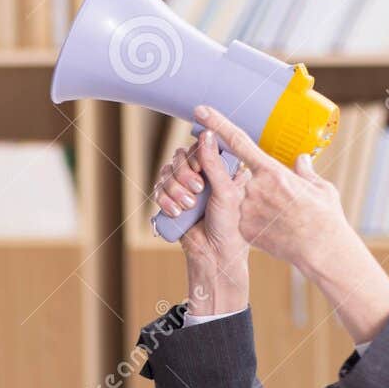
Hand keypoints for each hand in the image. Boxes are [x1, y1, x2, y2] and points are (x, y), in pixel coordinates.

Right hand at [155, 129, 249, 314]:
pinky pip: (158, 189)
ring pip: (167, 173)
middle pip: (180, 158)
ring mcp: (185, 187)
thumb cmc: (229, 225)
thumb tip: (208, 133)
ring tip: (188, 207)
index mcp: (220, 168)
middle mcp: (202, 175)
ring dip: (174, 189)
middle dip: (184, 175)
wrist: (214, 254)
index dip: (195, 156)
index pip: (200, 147)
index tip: (201, 169)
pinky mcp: (172, 199)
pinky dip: (164, 199)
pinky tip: (175, 211)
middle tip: (197, 191)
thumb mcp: (226, 191)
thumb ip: (214, 163)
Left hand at [193, 104, 352, 270]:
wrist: (321, 251)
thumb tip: (301, 159)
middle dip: (250, 181)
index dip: (217, 125)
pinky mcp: (244, 228)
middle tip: (270, 194)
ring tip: (278, 216)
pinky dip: (254, 217)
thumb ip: (305, 170)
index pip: (237, 141)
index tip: (202, 112)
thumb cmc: (324, 217)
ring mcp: (246, 209)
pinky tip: (274, 227)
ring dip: (254, 201)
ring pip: (241, 196)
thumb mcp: (319, 187)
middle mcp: (255, 187)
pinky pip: (243, 216)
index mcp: (272, 171)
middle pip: (239, 173)